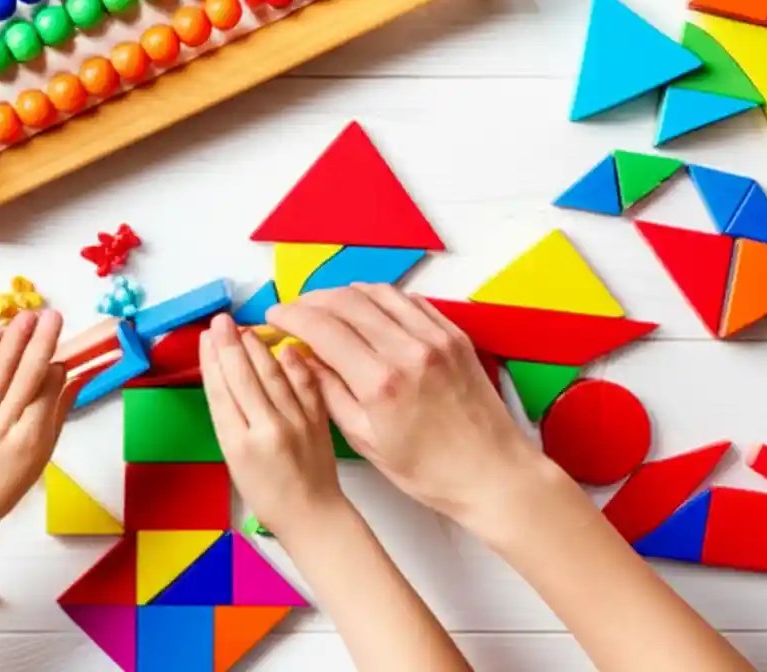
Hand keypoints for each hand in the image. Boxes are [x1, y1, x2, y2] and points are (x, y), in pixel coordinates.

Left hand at [0, 310, 65, 545]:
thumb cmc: (2, 488)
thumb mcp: (41, 457)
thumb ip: (57, 415)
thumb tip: (73, 380)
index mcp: (30, 441)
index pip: (47, 395)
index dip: (57, 370)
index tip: (67, 351)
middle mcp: (3, 425)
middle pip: (25, 377)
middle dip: (41, 343)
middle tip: (54, 315)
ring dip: (14, 339)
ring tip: (29, 314)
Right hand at [200, 313, 347, 536]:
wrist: (312, 515)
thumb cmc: (268, 495)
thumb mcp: (235, 463)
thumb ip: (231, 421)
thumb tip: (225, 377)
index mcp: (239, 445)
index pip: (221, 391)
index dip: (212, 360)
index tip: (206, 337)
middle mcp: (266, 430)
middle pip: (244, 377)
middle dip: (230, 345)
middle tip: (221, 320)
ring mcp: (296, 423)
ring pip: (273, 374)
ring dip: (257, 348)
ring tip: (245, 328)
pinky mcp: (318, 420)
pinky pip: (305, 383)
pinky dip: (294, 363)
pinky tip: (284, 347)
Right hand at [267, 284, 536, 521]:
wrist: (492, 473)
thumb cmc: (429, 471)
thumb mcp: (366, 441)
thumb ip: (329, 392)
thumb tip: (302, 358)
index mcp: (381, 382)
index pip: (323, 328)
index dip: (292, 316)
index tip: (275, 317)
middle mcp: (409, 350)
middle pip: (347, 302)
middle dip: (312, 300)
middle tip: (295, 310)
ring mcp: (436, 338)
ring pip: (379, 293)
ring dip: (346, 293)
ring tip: (327, 306)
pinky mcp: (455, 336)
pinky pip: (410, 301)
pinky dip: (382, 298)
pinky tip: (369, 309)